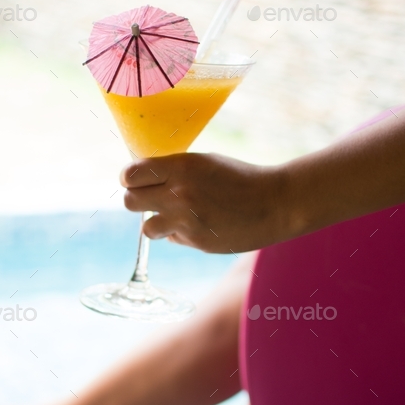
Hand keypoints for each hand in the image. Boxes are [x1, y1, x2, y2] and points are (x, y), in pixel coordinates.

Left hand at [120, 152, 285, 253]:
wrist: (275, 203)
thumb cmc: (239, 178)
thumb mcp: (204, 162)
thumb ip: (173, 171)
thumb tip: (141, 180)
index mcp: (181, 167)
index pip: (130, 175)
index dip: (129, 179)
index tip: (135, 180)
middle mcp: (179, 194)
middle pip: (130, 202)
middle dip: (137, 199)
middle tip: (150, 198)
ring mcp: (187, 221)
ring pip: (146, 228)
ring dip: (155, 222)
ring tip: (173, 215)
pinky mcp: (196, 242)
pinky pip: (172, 238)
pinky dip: (179, 233)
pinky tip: (200, 224)